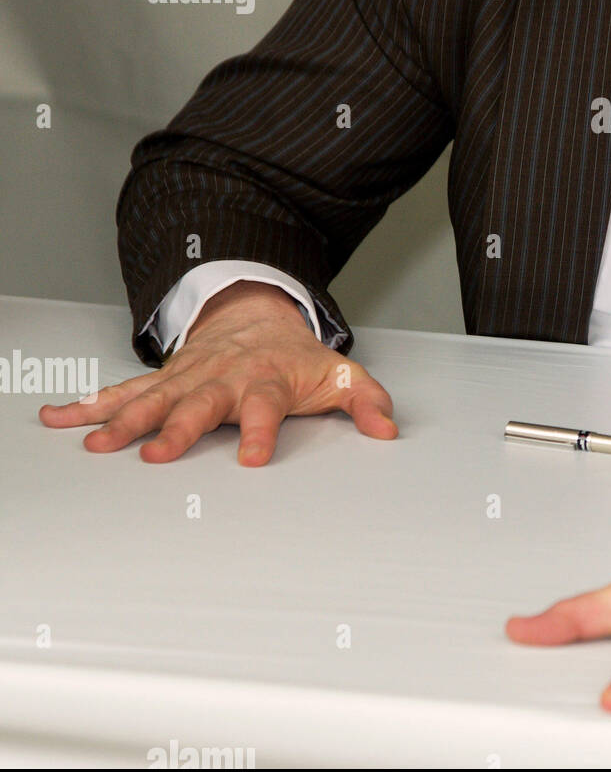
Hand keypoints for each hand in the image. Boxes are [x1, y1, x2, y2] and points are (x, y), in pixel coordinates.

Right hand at [38, 280, 396, 463]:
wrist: (258, 314)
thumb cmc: (294, 356)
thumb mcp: (338, 374)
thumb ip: (365, 401)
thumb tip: (388, 427)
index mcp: (265, 380)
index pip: (265, 407)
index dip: (260, 431)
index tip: (252, 458)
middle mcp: (222, 378)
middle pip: (199, 404)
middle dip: (178, 428)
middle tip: (156, 453)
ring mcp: (188, 377)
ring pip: (153, 398)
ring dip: (124, 420)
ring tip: (97, 443)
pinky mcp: (164, 380)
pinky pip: (123, 391)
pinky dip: (90, 404)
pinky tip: (60, 418)